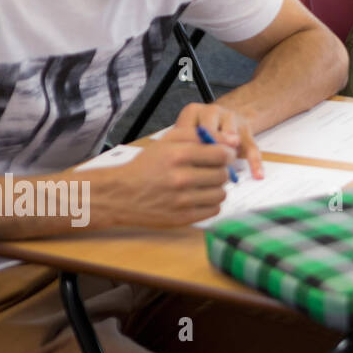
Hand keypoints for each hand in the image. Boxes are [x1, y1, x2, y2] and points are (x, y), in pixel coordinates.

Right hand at [97, 139, 231, 227]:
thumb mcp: (168, 140)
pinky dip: (210, 203)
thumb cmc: (147, 165)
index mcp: (179, 155)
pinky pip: (214, 209)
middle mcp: (181, 178)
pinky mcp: (183, 218)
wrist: (120, 194)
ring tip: (202, 184)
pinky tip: (197, 197)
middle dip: (220, 170)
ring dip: (216, 188)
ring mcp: (182, 201)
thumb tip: (232, 141)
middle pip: (224, 174)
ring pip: (221, 193)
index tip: (221, 156)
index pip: (223, 154)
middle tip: (208, 170)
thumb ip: (200, 134)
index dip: (227, 154)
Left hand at [170, 101, 263, 178]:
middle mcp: (213, 111)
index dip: (188, 149)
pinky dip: (255, 162)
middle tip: (206, 166)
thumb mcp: (184, 134)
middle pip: (210, 130)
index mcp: (192, 112)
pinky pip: (251, 146)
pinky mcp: (246, 129)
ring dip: (230, 154)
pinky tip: (257, 175)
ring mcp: (232, 118)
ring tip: (227, 169)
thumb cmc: (198, 132)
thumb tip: (182, 170)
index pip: (187, 129)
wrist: (223, 116)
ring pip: (231, 138)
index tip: (186, 166)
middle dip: (210, 149)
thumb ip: (182, 147)